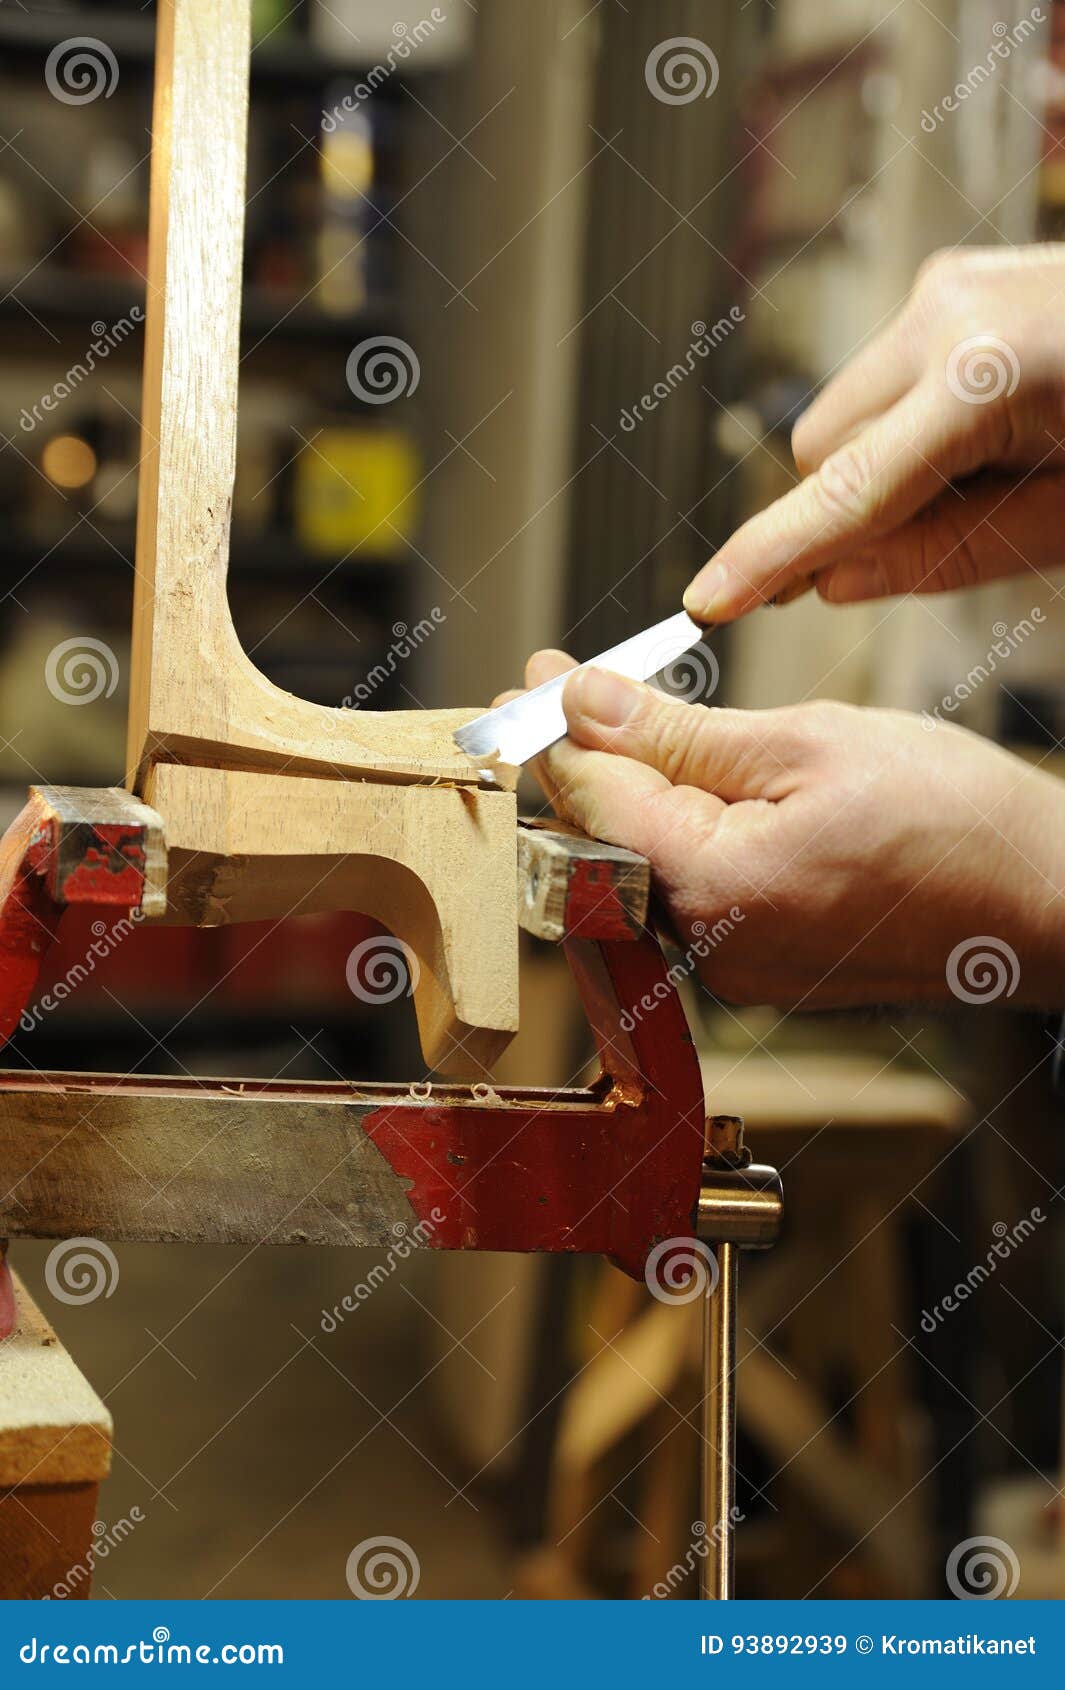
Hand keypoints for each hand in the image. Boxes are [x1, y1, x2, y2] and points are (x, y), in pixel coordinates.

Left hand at [518, 652, 1064, 1009]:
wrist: (1047, 902)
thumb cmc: (959, 823)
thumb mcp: (808, 742)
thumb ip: (680, 733)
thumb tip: (586, 702)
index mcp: (714, 888)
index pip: (592, 797)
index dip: (554, 728)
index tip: (535, 676)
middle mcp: (708, 948)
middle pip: (602, 839)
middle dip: (583, 760)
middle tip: (575, 689)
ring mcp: (732, 971)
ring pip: (640, 867)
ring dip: (631, 796)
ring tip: (645, 725)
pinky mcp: (757, 971)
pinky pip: (687, 895)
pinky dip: (678, 835)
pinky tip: (700, 786)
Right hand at [683, 244, 1064, 622]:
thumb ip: (942, 557)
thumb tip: (830, 584)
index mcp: (986, 378)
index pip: (844, 492)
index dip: (769, 556)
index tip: (706, 603)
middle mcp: (946, 316)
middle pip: (821, 452)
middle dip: (846, 513)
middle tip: (931, 542)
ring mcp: (946, 288)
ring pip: (842, 416)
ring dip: (879, 468)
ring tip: (989, 473)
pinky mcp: (952, 284)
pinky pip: (882, 381)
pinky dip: (909, 428)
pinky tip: (988, 432)